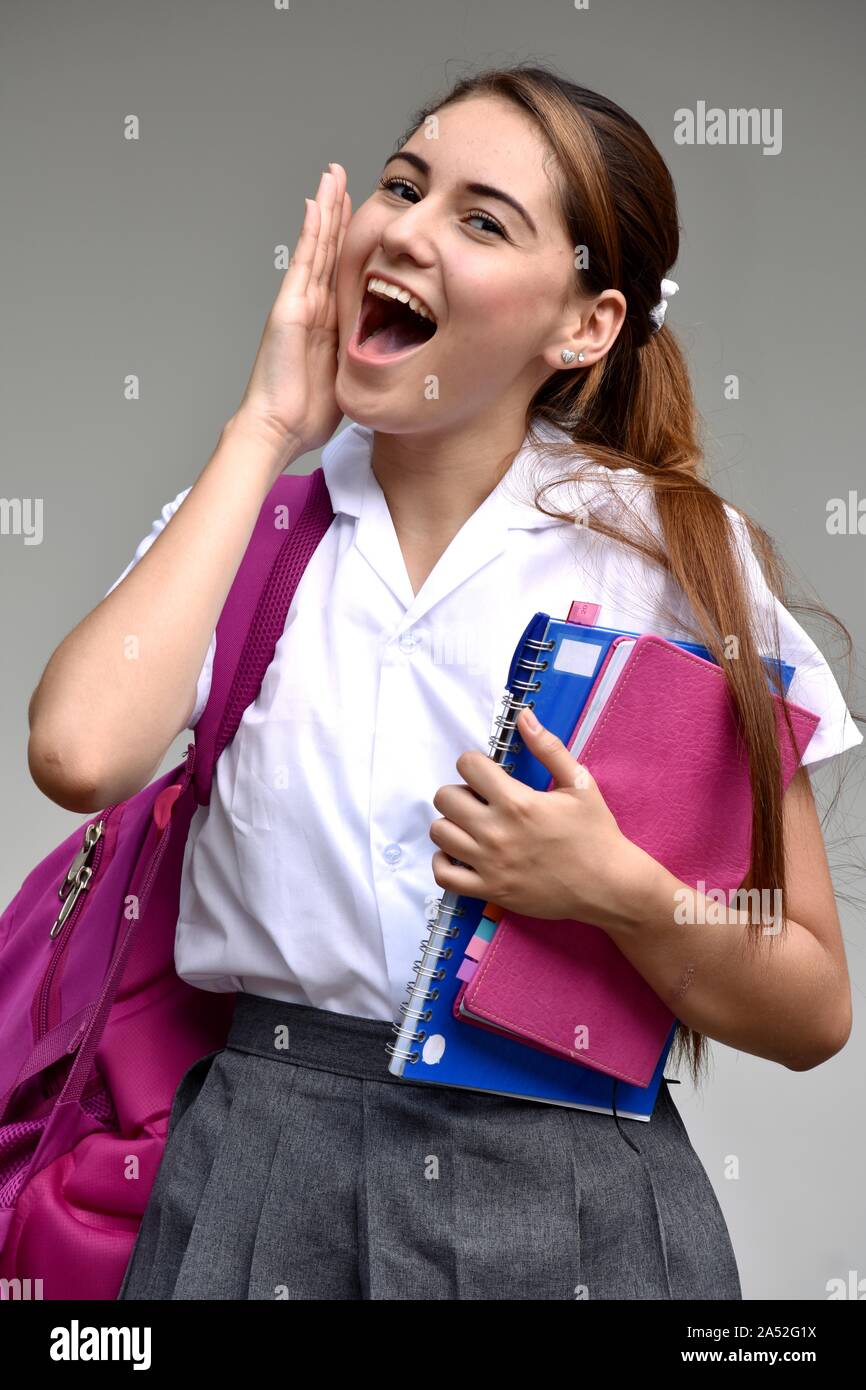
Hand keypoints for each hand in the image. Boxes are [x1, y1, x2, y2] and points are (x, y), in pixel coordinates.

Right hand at [232, 162, 351, 465]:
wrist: (279, 428)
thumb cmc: (308, 414)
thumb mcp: (351, 379)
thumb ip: (364, 360)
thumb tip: (396, 361)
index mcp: (328, 322)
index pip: (342, 271)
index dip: (351, 241)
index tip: (366, 214)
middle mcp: (312, 307)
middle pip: (327, 249)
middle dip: (336, 212)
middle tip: (343, 176)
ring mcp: (298, 304)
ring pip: (316, 246)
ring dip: (325, 209)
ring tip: (332, 175)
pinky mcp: (289, 308)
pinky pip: (303, 262)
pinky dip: (310, 232)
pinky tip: (317, 204)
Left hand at [429, 705, 657, 929]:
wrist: (608, 886)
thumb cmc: (596, 833)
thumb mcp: (580, 783)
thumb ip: (549, 748)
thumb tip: (523, 716)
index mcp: (517, 802)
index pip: (467, 766)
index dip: (475, 763)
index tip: (487, 773)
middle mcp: (497, 832)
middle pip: (445, 798)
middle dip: (460, 791)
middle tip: (479, 799)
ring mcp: (490, 864)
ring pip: (440, 833)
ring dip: (452, 824)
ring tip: (472, 825)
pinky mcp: (490, 890)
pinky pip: (443, 875)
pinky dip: (443, 862)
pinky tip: (459, 853)